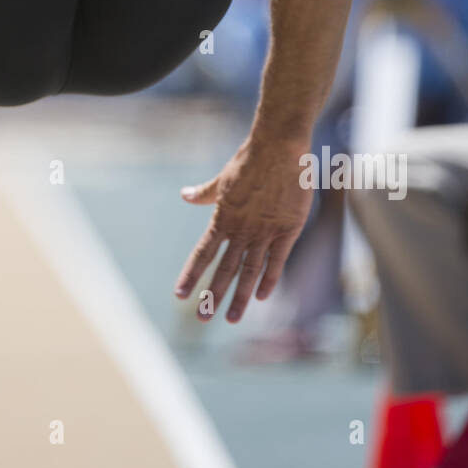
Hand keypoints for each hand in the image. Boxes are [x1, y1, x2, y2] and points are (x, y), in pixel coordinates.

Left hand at [174, 137, 313, 323]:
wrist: (279, 147)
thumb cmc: (249, 160)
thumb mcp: (222, 179)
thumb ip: (205, 193)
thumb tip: (185, 195)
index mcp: (223, 218)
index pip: (202, 253)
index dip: (191, 274)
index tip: (180, 294)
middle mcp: (241, 229)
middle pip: (224, 269)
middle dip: (213, 296)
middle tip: (203, 318)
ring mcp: (264, 231)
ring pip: (249, 271)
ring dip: (240, 297)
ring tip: (232, 319)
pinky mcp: (287, 229)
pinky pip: (276, 261)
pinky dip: (268, 279)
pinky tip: (261, 297)